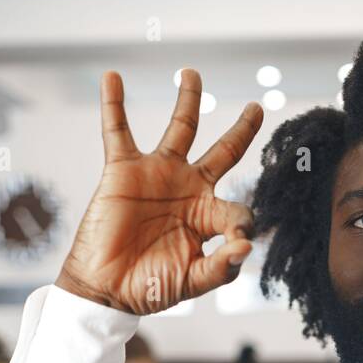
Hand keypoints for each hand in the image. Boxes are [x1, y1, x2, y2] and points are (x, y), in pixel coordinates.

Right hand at [56, 67, 263, 314]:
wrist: (105, 289)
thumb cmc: (149, 288)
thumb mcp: (191, 282)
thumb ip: (220, 268)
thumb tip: (246, 246)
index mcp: (208, 217)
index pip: (239, 209)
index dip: (242, 223)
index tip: (236, 240)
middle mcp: (189, 190)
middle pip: (224, 152)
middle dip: (242, 130)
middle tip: (256, 108)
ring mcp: (158, 176)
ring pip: (180, 129)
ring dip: (188, 100)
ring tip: (192, 74)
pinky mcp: (124, 170)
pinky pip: (118, 130)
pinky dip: (113, 104)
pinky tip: (112, 78)